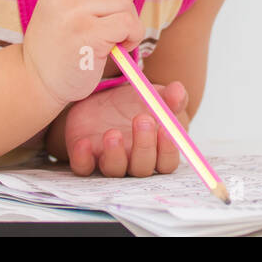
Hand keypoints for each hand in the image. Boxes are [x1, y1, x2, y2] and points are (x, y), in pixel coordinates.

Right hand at [22, 0, 144, 104]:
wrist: (33, 83)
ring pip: (126, 6)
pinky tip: (119, 49)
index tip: (106, 18)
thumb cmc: (56, 53)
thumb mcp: (69, 17)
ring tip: (116, 43)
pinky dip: (133, 37)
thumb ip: (98, 0)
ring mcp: (76, 14)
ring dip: (131, 27)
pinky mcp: (88, 34)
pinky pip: (128, 24)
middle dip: (126, 14)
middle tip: (114, 36)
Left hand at [60, 79, 190, 177]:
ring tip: (113, 133)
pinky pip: (84, 168)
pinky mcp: (86, 159)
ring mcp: (109, 162)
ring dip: (115, 155)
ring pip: (115, 170)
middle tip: (142, 119)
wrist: (102, 102)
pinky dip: (83, 159)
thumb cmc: (134, 104)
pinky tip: (84, 143)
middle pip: (142, 168)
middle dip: (144, 146)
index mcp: (156, 151)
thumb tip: (178, 92)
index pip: (167, 162)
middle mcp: (134, 162)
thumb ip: (169, 96)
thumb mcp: (154, 95)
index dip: (168, 150)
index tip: (167, 128)